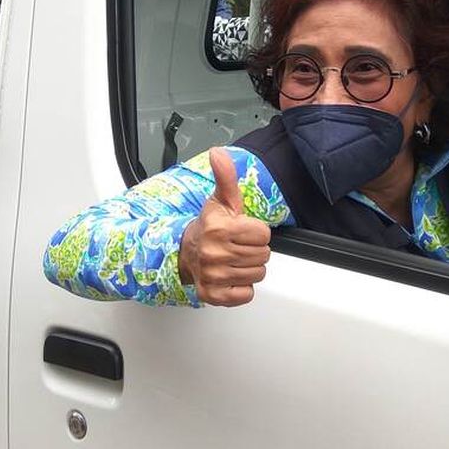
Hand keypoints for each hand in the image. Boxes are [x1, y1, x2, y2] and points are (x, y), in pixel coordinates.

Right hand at [178, 147, 271, 306]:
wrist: (185, 251)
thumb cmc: (208, 226)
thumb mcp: (220, 200)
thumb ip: (225, 176)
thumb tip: (218, 153)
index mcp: (219, 228)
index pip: (263, 234)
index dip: (257, 232)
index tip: (243, 230)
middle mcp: (214, 253)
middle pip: (263, 255)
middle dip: (254, 250)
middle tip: (238, 245)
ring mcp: (213, 275)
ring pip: (257, 274)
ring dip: (249, 268)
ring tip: (234, 259)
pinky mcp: (213, 295)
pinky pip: (246, 294)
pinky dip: (242, 287)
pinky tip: (230, 275)